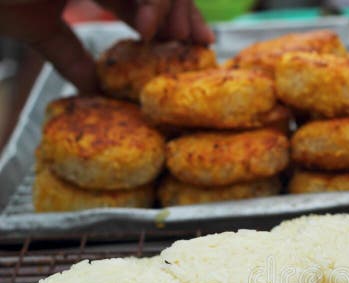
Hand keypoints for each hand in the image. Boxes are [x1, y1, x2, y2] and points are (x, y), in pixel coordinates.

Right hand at [0, 0, 214, 92]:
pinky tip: (146, 25)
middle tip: (195, 41)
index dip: (169, 16)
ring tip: (172, 37)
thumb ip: (68, 53)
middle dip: (181, 9)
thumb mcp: (34, 27)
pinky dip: (147, 0)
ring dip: (166, 5)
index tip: (192, 43)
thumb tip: (91, 89)